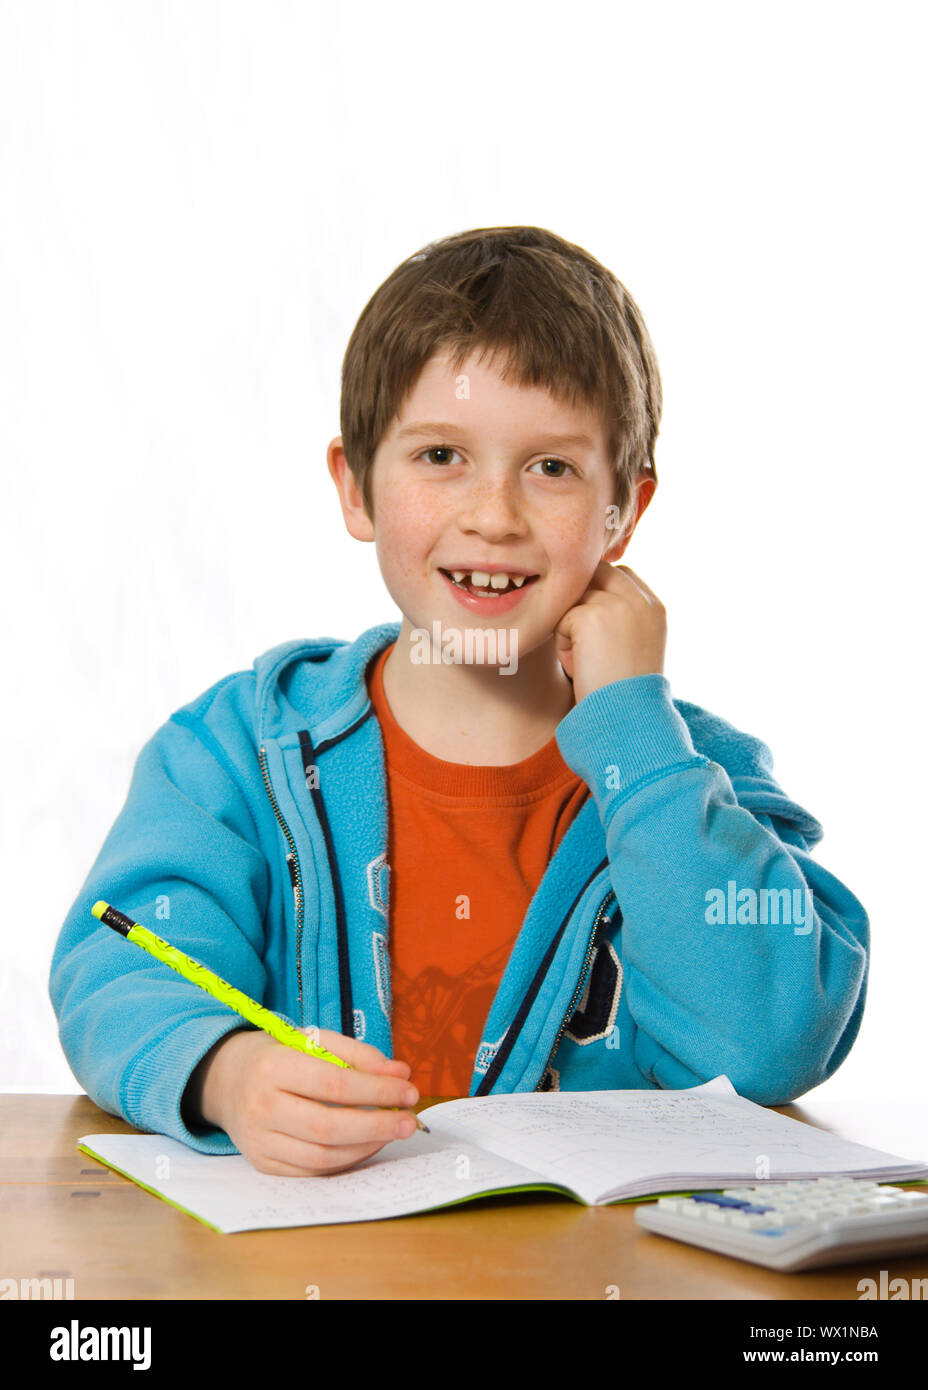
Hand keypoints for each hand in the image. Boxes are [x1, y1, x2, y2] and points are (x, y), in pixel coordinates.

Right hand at [192, 1026, 418, 1175]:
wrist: (226, 1080)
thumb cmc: (280, 1055)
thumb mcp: (314, 1040)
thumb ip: (359, 1054)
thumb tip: (400, 1074)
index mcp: (273, 1066)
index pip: (334, 1084)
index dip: (377, 1090)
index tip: (410, 1091)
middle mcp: (261, 1106)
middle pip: (328, 1127)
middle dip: (377, 1126)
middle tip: (410, 1122)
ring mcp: (259, 1141)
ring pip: (322, 1156)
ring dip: (366, 1147)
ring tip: (392, 1132)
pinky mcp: (263, 1164)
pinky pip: (312, 1171)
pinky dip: (346, 1161)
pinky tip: (366, 1145)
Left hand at [554, 561, 665, 705]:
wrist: (628, 721)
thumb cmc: (627, 696)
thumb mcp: (637, 649)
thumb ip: (623, 619)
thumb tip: (586, 598)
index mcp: (655, 607)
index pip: (619, 575)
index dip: (598, 594)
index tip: (592, 626)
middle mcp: (640, 600)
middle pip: (594, 575)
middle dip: (580, 603)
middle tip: (581, 643)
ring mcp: (617, 604)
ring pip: (574, 599)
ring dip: (570, 629)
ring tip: (587, 663)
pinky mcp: (591, 615)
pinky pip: (560, 620)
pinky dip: (563, 647)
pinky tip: (581, 669)